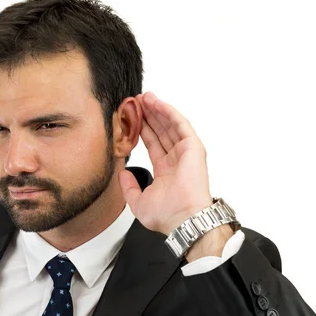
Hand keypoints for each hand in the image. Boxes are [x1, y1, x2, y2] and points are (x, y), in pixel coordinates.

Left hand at [118, 91, 213, 235]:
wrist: (182, 218)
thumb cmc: (167, 216)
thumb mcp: (138, 203)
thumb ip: (129, 187)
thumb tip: (123, 174)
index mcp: (166, 172)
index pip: (153, 145)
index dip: (143, 131)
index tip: (132, 120)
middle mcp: (177, 160)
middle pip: (161, 132)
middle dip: (149, 116)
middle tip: (136, 102)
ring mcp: (186, 153)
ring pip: (170, 125)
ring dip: (157, 110)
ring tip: (144, 97)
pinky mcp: (193, 147)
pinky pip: (179, 124)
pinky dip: (168, 112)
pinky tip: (156, 103)